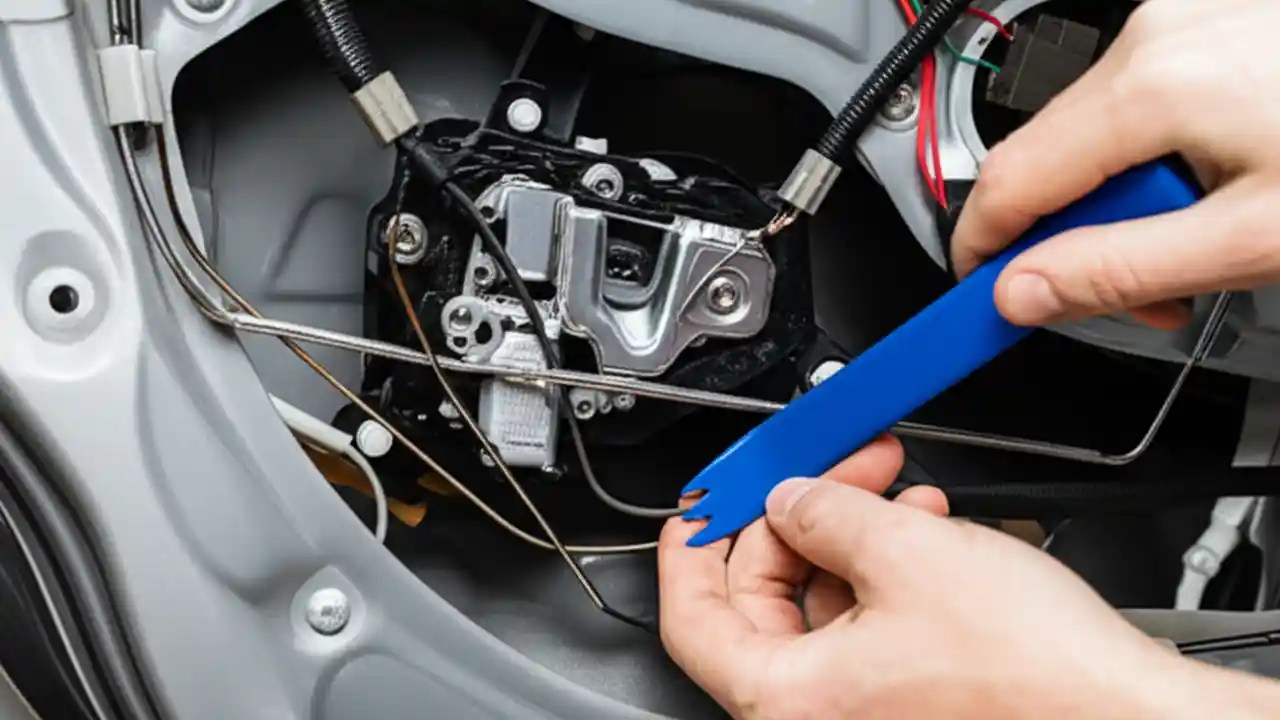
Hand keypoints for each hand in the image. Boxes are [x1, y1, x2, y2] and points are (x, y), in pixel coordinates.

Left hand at [658, 437, 1279, 718]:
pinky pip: (867, 626)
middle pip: (761, 601)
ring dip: (849, 534)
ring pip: (821, 606)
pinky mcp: (910, 700)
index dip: (693, 545)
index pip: (692, 616)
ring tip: (890, 486)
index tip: (705, 501)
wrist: (1132, 719)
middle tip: (825, 467)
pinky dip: (883, 570)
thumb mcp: (904, 552)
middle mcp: (818, 716)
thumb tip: (792, 499)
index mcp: (789, 698)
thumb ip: (823, 513)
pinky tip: (920, 528)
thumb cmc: (1034, 675)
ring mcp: (865, 712)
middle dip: (796, 518)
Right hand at [952, 0, 1279, 328]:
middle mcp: (1155, 36)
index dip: (981, 252)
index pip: (1007, 183)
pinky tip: (1216, 186)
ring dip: (1123, 204)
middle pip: (1050, 162)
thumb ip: (1121, 270)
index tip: (974, 303)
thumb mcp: (1252, 240)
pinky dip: (1157, 159)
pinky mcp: (1209, 27)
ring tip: (1204, 238)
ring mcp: (1184, 22)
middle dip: (1076, 242)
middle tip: (1140, 296)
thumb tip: (1021, 292)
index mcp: (1153, 85)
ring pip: (1096, 136)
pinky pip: (1143, 104)